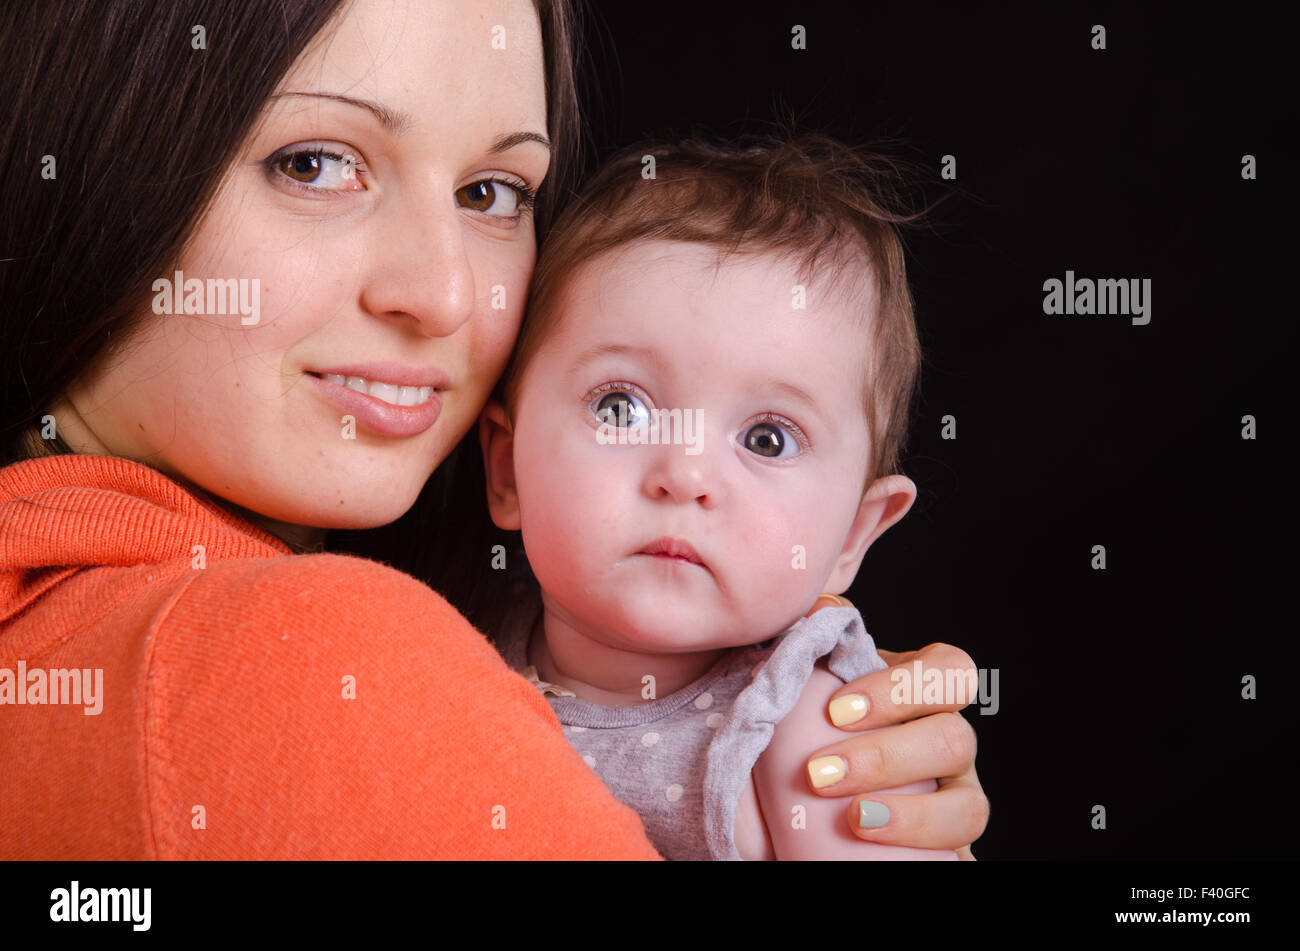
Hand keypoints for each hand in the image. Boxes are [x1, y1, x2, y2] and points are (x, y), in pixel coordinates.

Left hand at [803, 607, 988, 856]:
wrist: (786, 805)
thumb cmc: (795, 733)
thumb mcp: (799, 684)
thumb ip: (808, 641)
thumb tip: (819, 608)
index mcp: (921, 695)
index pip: (950, 670)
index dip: (902, 688)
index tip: (836, 710)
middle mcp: (947, 746)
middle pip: (956, 741)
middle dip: (887, 758)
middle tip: (818, 774)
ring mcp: (951, 801)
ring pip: (969, 809)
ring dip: (914, 817)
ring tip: (853, 821)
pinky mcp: (941, 852)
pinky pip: (961, 860)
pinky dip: (948, 863)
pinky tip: (887, 859)